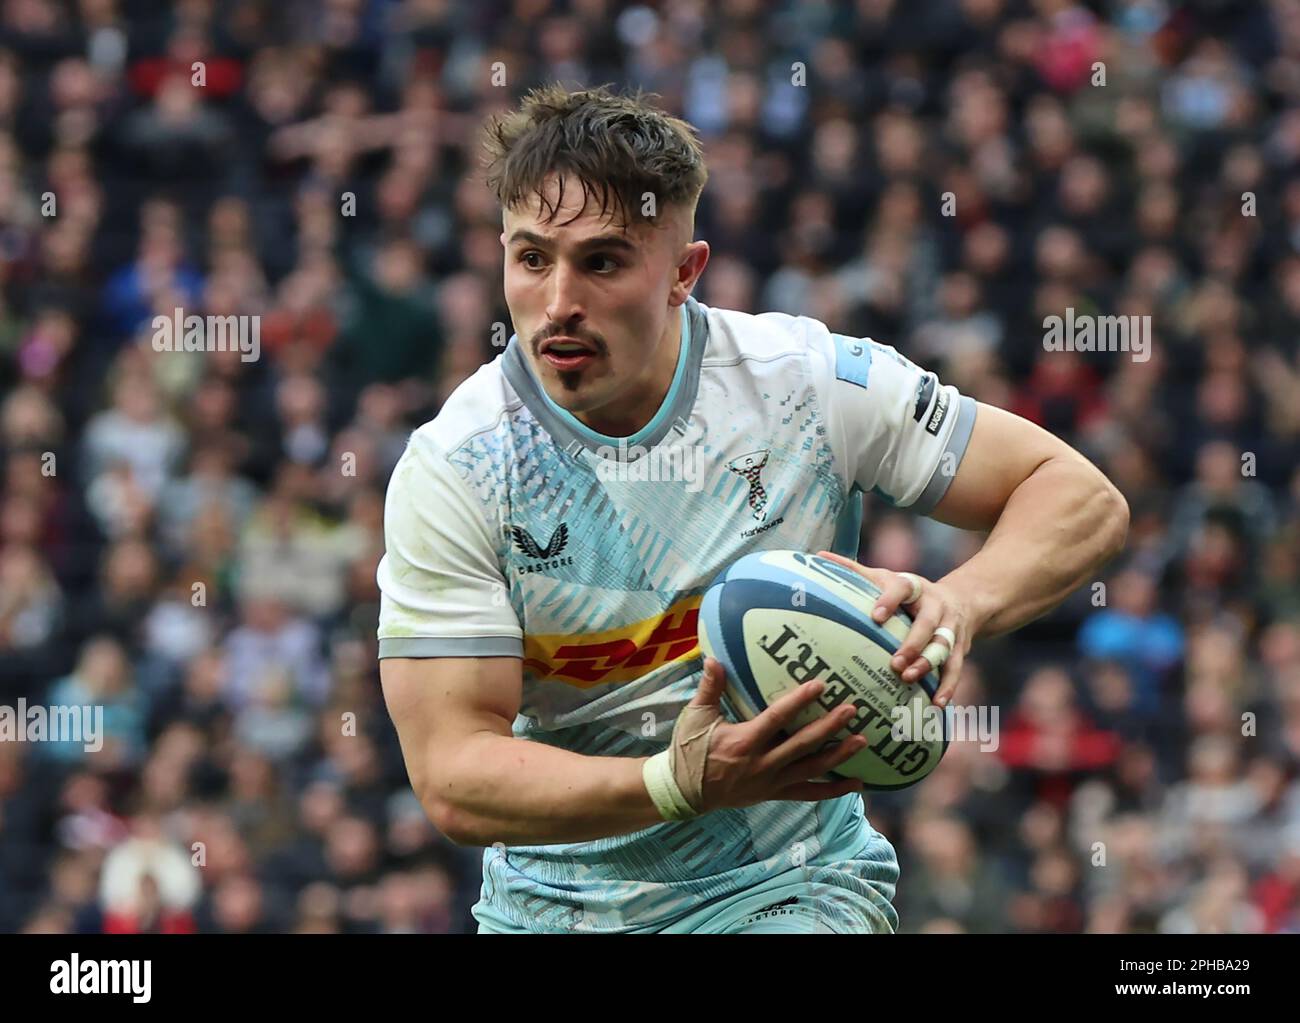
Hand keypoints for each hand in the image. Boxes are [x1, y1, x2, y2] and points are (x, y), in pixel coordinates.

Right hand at [689, 657, 866, 811]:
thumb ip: (709, 688)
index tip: (820, 685)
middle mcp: (762, 764)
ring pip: (812, 770)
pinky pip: (809, 794)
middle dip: (829, 727)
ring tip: (862, 741)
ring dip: (838, 756)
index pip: (777, 718)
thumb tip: (715, 659)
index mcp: (743, 742)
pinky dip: (834, 791)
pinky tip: (856, 783)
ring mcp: (771, 783)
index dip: (800, 701)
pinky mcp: (774, 794)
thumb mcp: (695, 717)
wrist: (684, 792)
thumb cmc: (689, 751)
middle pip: (803, 745)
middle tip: (852, 710)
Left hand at [815, 551, 974, 708]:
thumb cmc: (910, 591)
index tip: (875, 616)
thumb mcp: (887, 578)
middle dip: (912, 643)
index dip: (890, 600)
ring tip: (908, 679)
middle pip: (927, 623)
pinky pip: (956, 668)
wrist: (964, 599)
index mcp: (914, 586)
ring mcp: (950, 627)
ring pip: (943, 646)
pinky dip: (948, 686)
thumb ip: (854, 570)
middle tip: (894, 663)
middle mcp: (936, 605)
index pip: (903, 587)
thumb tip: (820, 558)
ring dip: (927, 664)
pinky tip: (937, 703)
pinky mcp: (961, 648)